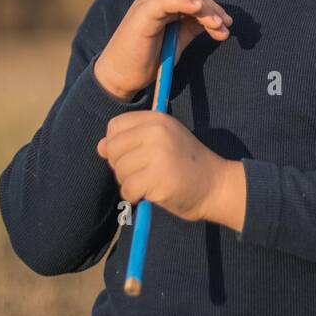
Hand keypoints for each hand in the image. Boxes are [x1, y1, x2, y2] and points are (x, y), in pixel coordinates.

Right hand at [93, 0, 232, 100]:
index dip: (212, 8)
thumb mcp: (176, 42)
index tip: (227, 25)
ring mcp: (148, 3)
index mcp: (162, 4)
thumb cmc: (146, 60)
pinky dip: (184, 2)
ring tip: (218, 24)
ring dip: (204, 9)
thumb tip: (216, 22)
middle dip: (212, 10)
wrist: (120, 78)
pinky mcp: (143, 11)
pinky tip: (198, 8)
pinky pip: (167, 0)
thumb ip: (191, 28)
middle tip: (226, 26)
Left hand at [96, 111, 244, 225]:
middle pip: (114, 149)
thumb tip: (100, 147)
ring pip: (120, 171)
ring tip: (149, 183)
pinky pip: (128, 190)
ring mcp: (158, 155)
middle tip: (141, 174)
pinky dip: (134, 197)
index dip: (117, 144)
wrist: (215, 185)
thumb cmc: (185, 164)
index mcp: (157, 119)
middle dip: (120, 166)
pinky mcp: (159, 179)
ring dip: (129, 183)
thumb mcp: (161, 143)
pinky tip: (150, 194)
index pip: (115, 126)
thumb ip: (131, 141)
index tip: (132, 155)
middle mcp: (157, 133)